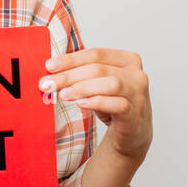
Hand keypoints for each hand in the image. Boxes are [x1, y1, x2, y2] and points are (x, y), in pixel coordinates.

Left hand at [39, 48, 152, 166]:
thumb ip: (81, 75)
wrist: (132, 132)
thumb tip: (51, 71)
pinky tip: (81, 104)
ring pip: (110, 84)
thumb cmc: (112, 103)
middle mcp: (137, 74)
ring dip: (82, 88)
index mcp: (127, 59)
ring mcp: (139, 94)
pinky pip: (117, 105)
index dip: (70, 59)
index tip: (49, 66)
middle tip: (48, 84)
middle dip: (69, 76)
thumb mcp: (98, 84)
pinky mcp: (136, 113)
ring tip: (63, 94)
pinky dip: (97, 102)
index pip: (95, 54)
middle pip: (99, 68)